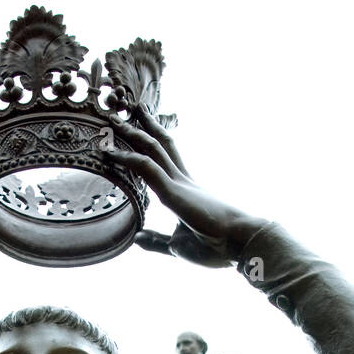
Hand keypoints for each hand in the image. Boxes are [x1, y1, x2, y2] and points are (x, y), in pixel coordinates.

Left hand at [104, 109, 266, 267]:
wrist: (242, 242)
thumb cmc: (216, 246)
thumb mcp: (178, 245)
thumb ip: (157, 241)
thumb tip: (137, 237)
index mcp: (185, 190)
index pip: (165, 158)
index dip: (152, 141)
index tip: (138, 128)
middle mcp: (182, 180)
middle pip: (159, 145)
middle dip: (143, 125)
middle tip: (128, 107)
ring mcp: (178, 184)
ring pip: (152, 149)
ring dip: (131, 132)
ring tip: (113, 117)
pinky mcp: (174, 193)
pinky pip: (147, 169)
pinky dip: (128, 158)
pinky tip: (111, 152)